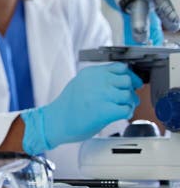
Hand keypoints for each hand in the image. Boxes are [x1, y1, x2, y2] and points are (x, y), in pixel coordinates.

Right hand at [21, 62, 141, 153]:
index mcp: (91, 72)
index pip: (121, 67)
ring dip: (129, 103)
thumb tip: (120, 79)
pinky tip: (118, 115)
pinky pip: (127, 109)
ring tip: (121, 108)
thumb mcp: (81, 83)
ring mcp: (101, 95)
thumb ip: (99, 78)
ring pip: (129, 95)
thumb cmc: (68, 106)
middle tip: (126, 99)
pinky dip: (126, 113)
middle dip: (130, 90)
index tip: (130, 83)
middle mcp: (97, 81)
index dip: (129, 76)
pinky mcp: (105, 111)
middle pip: (127, 80)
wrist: (56, 121)